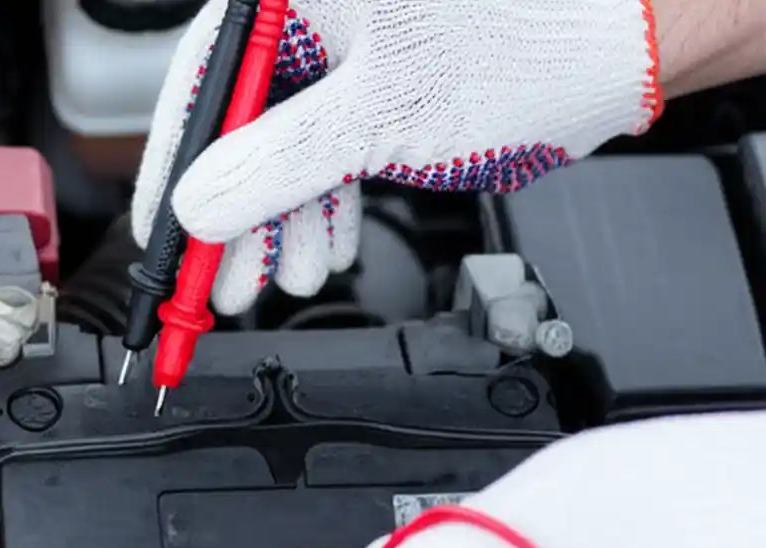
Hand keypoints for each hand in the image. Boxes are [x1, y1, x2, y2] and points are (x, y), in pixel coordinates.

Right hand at [133, 0, 662, 314]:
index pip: (203, 83)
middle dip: (239, 216)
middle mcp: (309, 15)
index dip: (178, 172)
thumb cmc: (526, 47)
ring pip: (282, 148)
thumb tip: (198, 203)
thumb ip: (274, 162)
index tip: (167, 238)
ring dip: (284, 224)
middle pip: (239, 126)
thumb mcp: (379, 117)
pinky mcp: (373, 85)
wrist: (616, 51)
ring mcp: (343, 51)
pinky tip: (330, 247)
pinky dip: (323, 205)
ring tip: (292, 278)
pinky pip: (324, 152)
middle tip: (226, 283)